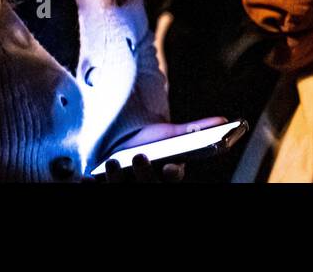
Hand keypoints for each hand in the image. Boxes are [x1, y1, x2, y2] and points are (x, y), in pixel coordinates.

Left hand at [100, 117, 227, 182]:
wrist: (122, 148)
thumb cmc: (152, 144)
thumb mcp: (172, 136)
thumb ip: (196, 130)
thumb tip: (225, 121)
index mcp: (167, 177)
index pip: (174, 180)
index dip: (173, 175)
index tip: (172, 167)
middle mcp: (148, 186)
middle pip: (148, 187)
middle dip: (144, 175)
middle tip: (140, 156)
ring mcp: (128, 188)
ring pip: (124, 190)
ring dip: (118, 179)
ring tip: (113, 161)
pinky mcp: (110, 188)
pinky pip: (103, 190)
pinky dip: (93, 185)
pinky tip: (87, 178)